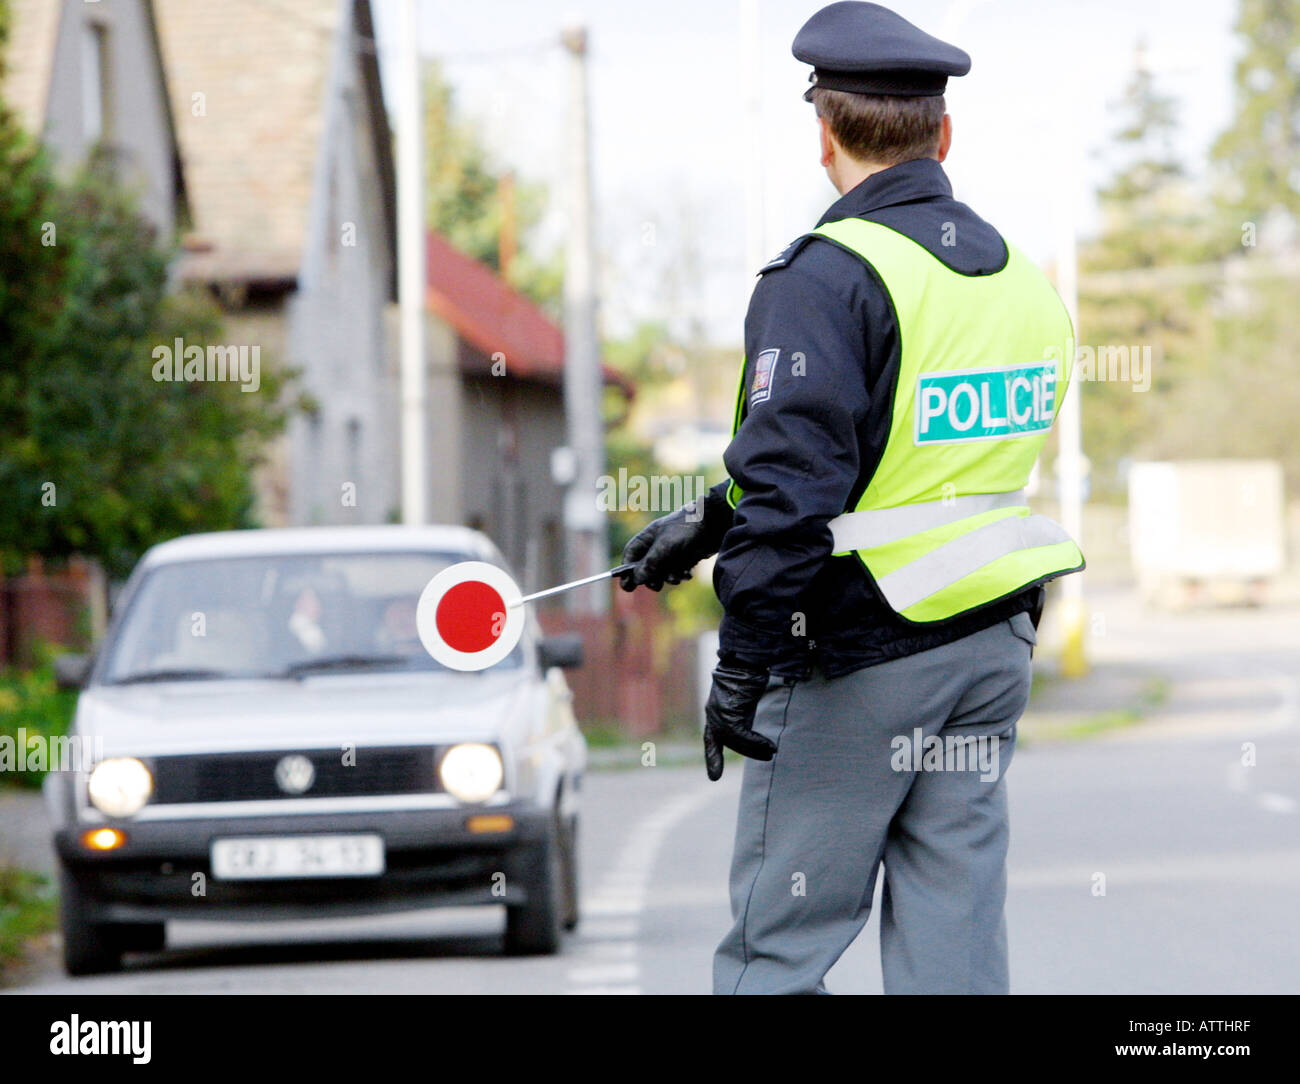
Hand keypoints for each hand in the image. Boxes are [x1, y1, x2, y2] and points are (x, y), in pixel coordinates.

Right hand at [619, 487, 732, 591]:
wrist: (714, 524)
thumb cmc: (686, 529)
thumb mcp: (665, 546)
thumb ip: (650, 563)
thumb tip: (636, 579)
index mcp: (647, 538)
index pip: (630, 555)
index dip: (627, 571)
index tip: (628, 586)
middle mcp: (656, 545)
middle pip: (645, 568)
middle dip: (651, 578)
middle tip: (657, 585)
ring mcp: (670, 552)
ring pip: (662, 573)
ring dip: (668, 577)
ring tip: (678, 575)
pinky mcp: (684, 557)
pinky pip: (676, 572)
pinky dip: (680, 575)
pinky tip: (688, 573)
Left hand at [703, 664, 776, 780]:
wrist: (745, 660)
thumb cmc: (747, 676)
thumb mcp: (742, 700)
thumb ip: (742, 715)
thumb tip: (752, 734)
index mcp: (714, 712)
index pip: (710, 740)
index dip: (712, 758)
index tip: (714, 777)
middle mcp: (713, 714)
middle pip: (728, 743)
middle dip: (748, 752)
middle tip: (767, 756)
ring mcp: (718, 713)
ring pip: (735, 741)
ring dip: (755, 749)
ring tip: (772, 752)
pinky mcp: (727, 711)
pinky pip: (741, 735)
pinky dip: (756, 742)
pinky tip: (769, 746)